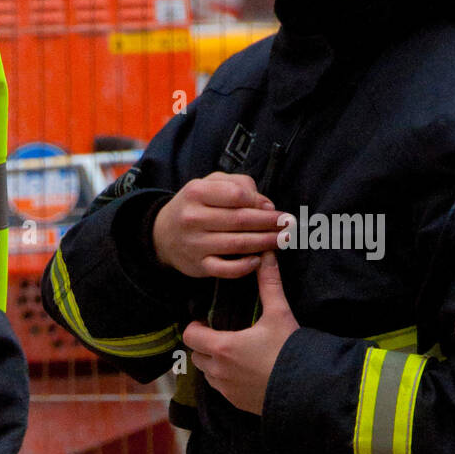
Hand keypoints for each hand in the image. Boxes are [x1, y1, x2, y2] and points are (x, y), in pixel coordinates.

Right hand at [152, 172, 281, 278]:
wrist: (163, 234)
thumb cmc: (195, 205)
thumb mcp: (210, 184)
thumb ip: (239, 185)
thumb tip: (266, 204)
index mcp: (196, 192)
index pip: (237, 195)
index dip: (259, 201)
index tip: (273, 208)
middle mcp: (193, 218)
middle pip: (241, 220)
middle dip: (270, 223)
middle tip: (290, 224)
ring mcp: (195, 244)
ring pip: (238, 244)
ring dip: (266, 243)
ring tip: (284, 240)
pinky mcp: (199, 266)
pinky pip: (227, 269)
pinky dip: (246, 266)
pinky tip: (259, 260)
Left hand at [182, 251, 298, 413]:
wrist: (308, 388)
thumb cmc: (289, 349)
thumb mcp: (279, 313)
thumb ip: (269, 284)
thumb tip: (267, 256)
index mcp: (222, 347)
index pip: (190, 335)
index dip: (195, 327)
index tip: (208, 322)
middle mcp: (218, 371)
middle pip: (196, 355)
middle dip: (204, 345)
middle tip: (222, 335)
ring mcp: (227, 390)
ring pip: (207, 374)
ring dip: (214, 364)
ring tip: (234, 354)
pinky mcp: (237, 403)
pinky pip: (222, 390)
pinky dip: (226, 380)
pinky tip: (245, 372)